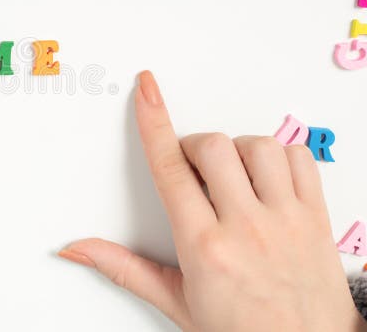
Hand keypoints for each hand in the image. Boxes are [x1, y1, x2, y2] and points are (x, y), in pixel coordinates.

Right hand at [60, 71, 365, 331]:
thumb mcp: (176, 303)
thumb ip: (124, 269)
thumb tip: (78, 251)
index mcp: (205, 248)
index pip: (170, 169)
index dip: (154, 122)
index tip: (147, 91)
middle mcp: (246, 227)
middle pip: (212, 147)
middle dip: (194, 148)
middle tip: (193, 171)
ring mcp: (286, 218)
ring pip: (258, 146)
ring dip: (238, 150)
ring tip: (232, 176)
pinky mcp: (316, 216)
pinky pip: (300, 157)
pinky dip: (281, 155)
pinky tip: (266, 176)